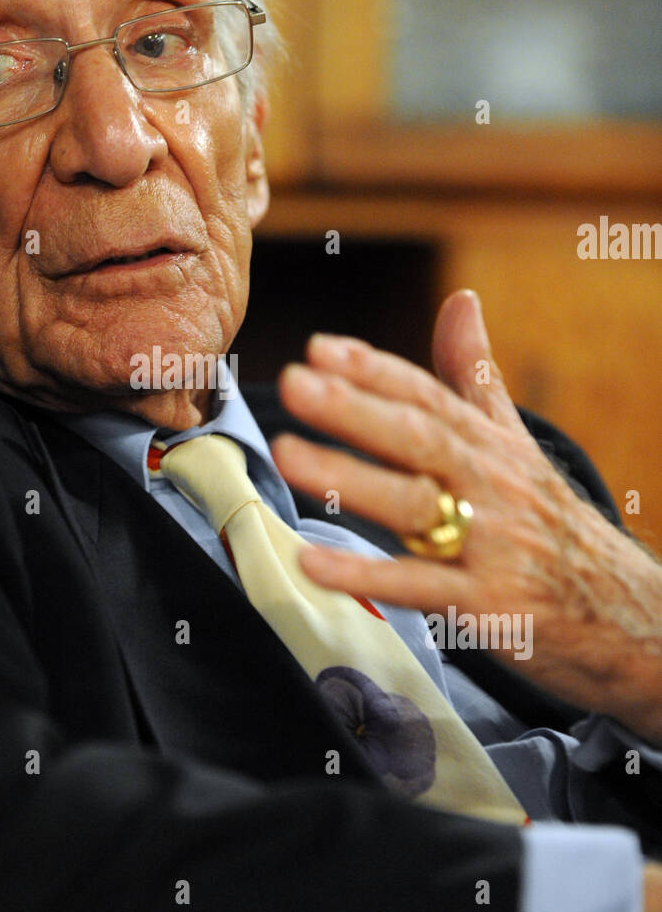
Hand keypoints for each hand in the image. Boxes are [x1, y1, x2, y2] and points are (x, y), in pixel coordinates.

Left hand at [271, 290, 661, 743]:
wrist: (625, 612)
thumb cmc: (551, 522)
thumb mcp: (516, 443)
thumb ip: (474, 375)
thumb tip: (459, 298)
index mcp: (489, 444)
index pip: (428, 395)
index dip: (373, 369)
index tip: (319, 347)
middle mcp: (490, 485)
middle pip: (418, 438)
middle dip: (354, 408)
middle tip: (294, 382)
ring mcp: (489, 545)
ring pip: (414, 505)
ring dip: (350, 478)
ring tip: (286, 455)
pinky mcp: (485, 604)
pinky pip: (419, 587)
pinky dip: (364, 575)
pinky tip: (312, 562)